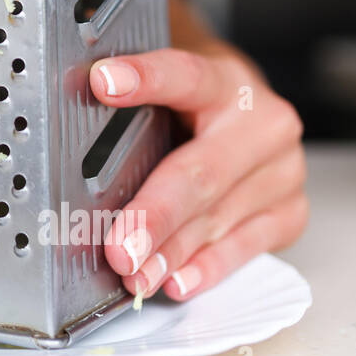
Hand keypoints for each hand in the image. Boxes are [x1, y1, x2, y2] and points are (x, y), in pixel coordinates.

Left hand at [90, 47, 306, 300]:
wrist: (246, 115)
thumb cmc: (194, 107)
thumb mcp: (167, 91)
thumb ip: (131, 103)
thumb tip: (66, 118)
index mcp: (224, 80)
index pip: (182, 75)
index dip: (143, 78)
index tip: (103, 82)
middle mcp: (263, 123)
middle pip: (201, 172)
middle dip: (154, 215)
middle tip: (120, 247)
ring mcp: (283, 170)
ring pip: (220, 217)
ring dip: (172, 253)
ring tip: (136, 275)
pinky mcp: (290, 210)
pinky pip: (248, 245)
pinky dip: (208, 266)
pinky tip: (179, 280)